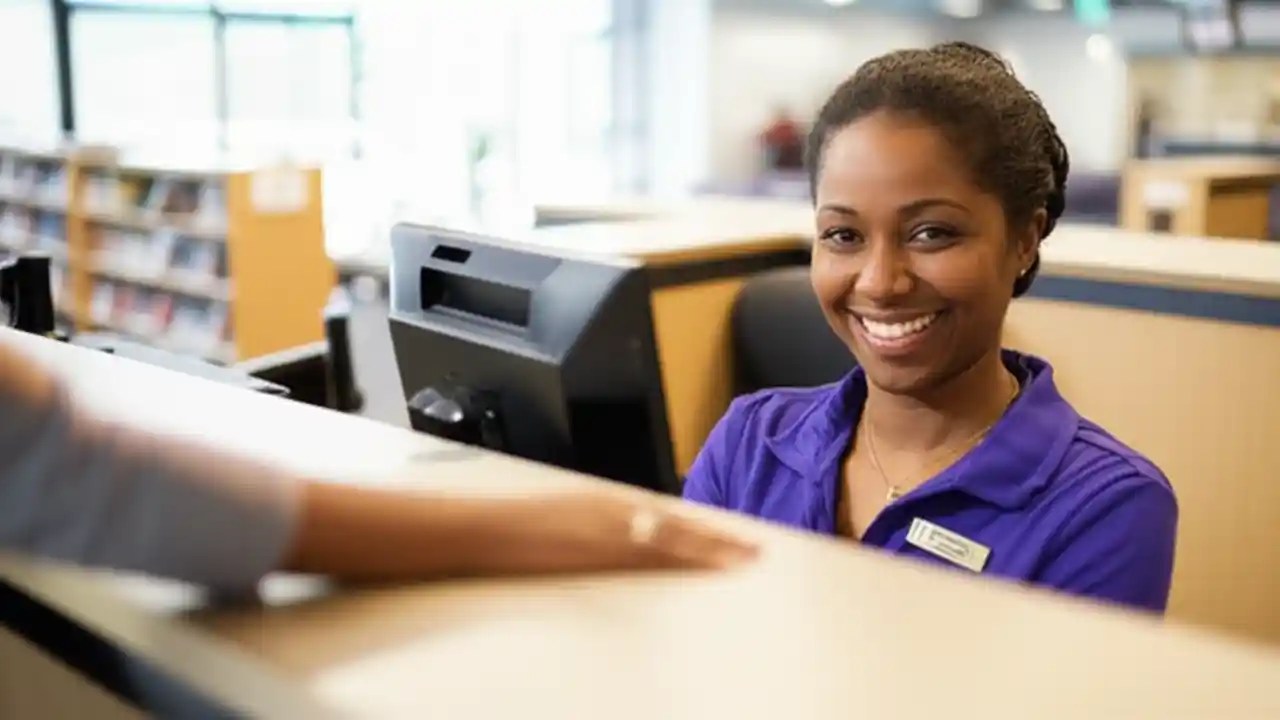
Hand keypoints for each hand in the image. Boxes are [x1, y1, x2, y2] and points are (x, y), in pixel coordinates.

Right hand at [283, 483, 759, 581]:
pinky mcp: (589, 547)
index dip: (701, 528)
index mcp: (601, 502)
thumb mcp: (555, 520)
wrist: (471, 528)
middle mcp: (608, 508)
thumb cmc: (504, 528)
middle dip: (718, 538)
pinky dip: (677, 558)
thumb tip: (619, 542)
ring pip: (669, 537)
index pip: (663, 515)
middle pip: (676, 524)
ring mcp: (601, 527)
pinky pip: (644, 553)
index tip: (732, 539)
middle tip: (758, 550)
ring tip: (744, 561)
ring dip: (708, 548)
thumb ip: (590, 530)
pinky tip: (699, 567)